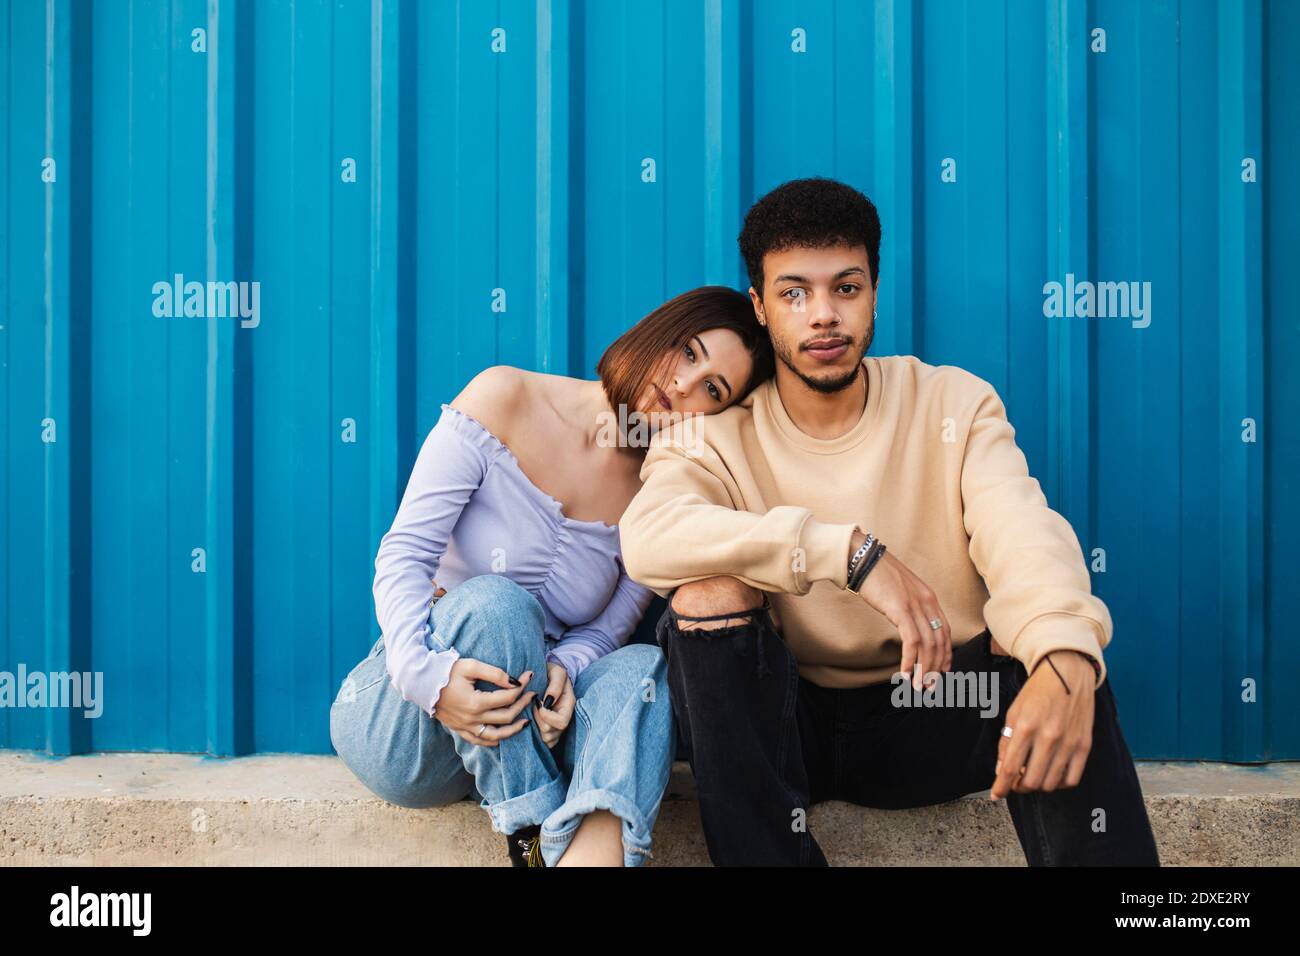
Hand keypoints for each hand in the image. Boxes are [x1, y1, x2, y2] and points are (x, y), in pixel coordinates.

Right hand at [434, 658, 535, 747]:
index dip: (522, 687)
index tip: (529, 676)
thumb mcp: (470, 667)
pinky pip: (480, 741)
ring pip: (496, 735)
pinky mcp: (460, 730)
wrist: (422, 683)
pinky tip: (504, 735)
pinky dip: (494, 740)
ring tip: (526, 722)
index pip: (507, 697)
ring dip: (513, 730)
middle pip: (506, 716)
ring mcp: (465, 727)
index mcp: (475, 703)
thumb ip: (494, 674)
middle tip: (532, 694)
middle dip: (522, 704)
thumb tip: (515, 682)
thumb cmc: (446, 671)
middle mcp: (472, 719)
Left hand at [532, 662, 575, 747]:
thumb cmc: (553, 671)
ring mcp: (558, 726)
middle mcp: (565, 718)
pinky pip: (543, 742)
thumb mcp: (556, 672)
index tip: (538, 703)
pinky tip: (531, 720)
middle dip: (538, 720)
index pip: (561, 722)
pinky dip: (536, 735)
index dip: (546, 716)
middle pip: (551, 733)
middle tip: (533, 706)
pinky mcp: (550, 730)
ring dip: (535, 727)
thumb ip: (555, 685)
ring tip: (532, 712)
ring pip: (546, 739)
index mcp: (569, 705)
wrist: (549, 673)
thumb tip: (548, 701)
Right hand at [850, 533, 952, 689]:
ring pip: (928, 645)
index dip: (946, 654)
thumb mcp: (900, 590)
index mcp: (929, 597)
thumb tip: (907, 624)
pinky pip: (912, 641)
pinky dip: (911, 660)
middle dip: (936, 667)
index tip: (942, 671)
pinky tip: (906, 672)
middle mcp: (927, 602)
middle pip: (939, 642)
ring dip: (924, 669)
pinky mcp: (901, 609)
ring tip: (918, 685)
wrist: (861, 557)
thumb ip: (908, 606)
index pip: (945, 632)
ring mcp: (915, 605)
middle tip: (929, 686)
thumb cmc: (876, 573)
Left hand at [990, 650, 1095, 799]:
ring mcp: (1069, 743)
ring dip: (1037, 785)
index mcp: (1026, 727)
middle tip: (1015, 781)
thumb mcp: (1014, 712)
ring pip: (1050, 784)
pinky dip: (1059, 783)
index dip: (1001, 787)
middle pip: (1030, 781)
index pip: (1010, 768)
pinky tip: (1051, 774)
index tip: (996, 795)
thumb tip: (1000, 771)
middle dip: (1019, 787)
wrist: (1068, 675)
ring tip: (1032, 775)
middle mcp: (1048, 737)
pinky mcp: (1085, 746)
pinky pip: (1072, 779)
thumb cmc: (1037, 693)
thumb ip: (1006, 742)